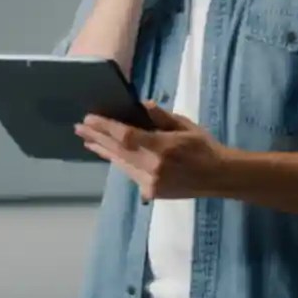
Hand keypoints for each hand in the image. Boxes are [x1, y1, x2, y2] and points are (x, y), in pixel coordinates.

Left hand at [74, 101, 227, 199]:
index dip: (105, 128)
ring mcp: (151, 183)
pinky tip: (108, 154)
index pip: (126, 136)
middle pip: (117, 151)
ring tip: (87, 141)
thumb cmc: (203, 147)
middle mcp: (153, 168)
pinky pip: (129, 173)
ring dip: (103, 151)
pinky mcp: (151, 192)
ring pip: (120, 164)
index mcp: (162, 148)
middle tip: (79, 127)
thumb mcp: (185, 125)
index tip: (89, 119)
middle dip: (97, 138)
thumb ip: (161, 117)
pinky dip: (118, 161)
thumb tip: (141, 105)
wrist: (219, 177)